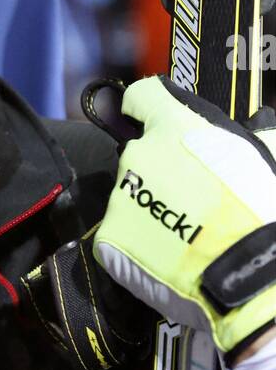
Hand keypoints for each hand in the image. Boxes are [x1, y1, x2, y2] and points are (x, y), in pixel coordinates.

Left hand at [93, 76, 275, 363]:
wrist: (246, 272)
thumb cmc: (262, 208)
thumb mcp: (269, 154)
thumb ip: (259, 131)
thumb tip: (262, 119)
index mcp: (173, 126)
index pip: (141, 98)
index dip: (147, 108)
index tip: (150, 119)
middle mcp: (138, 155)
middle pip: (138, 154)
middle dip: (158, 169)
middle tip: (190, 196)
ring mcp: (119, 197)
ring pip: (129, 197)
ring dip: (148, 209)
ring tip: (183, 233)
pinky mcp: (109, 238)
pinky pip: (120, 236)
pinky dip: (138, 245)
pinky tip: (167, 257)